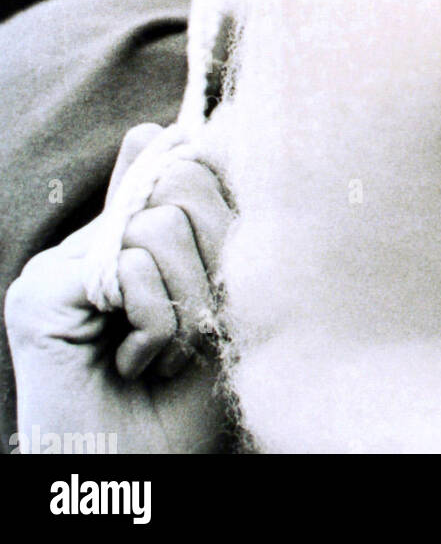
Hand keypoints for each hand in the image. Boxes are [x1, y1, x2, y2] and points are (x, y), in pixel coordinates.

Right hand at [5, 124, 233, 454]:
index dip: (227, 196)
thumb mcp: (223, 302)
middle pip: (185, 180)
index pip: (189, 159)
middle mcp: (95, 239)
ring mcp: (60, 264)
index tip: (233, 258)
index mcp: (138, 233)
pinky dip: (155, 325)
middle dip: (214, 263)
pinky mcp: (38, 294)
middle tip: (196, 331)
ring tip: (165, 355)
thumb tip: (185, 127)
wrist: (142, 481)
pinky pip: (129, 269)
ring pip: (162, 225)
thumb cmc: (191, 404)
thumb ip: (210, 221)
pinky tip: (134, 365)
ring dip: (187, 307)